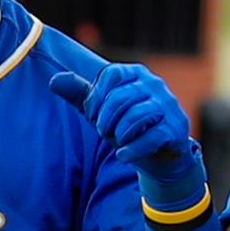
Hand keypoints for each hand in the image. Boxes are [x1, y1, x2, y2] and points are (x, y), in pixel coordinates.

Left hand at [50, 66, 200, 190]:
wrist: (160, 155)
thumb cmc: (127, 127)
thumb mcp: (101, 111)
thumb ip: (79, 94)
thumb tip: (54, 80)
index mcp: (135, 74)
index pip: (111, 75)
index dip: (96, 98)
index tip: (93, 115)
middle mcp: (154, 84)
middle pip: (120, 97)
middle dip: (105, 120)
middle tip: (103, 132)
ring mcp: (168, 106)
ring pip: (136, 116)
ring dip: (119, 134)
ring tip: (117, 142)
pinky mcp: (175, 129)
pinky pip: (151, 137)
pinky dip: (131, 150)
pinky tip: (123, 156)